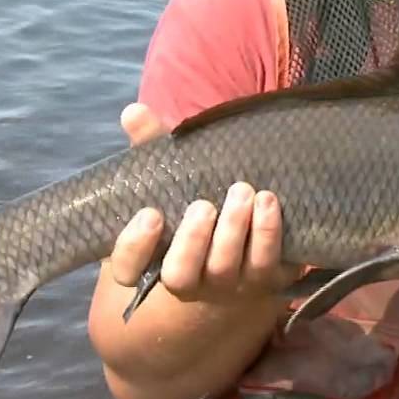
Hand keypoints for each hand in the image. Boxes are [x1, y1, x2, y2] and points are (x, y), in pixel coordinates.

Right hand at [107, 103, 299, 304]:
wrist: (251, 238)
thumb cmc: (197, 205)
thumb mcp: (172, 176)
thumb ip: (152, 148)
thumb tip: (134, 112)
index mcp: (153, 261)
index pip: (128, 270)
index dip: (135, 248)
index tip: (151, 214)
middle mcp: (188, 282)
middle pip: (181, 276)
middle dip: (192, 241)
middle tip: (204, 205)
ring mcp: (227, 285)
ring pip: (225, 270)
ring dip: (235, 231)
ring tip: (243, 191)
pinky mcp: (266, 280)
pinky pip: (267, 265)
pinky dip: (268, 233)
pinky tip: (269, 202)